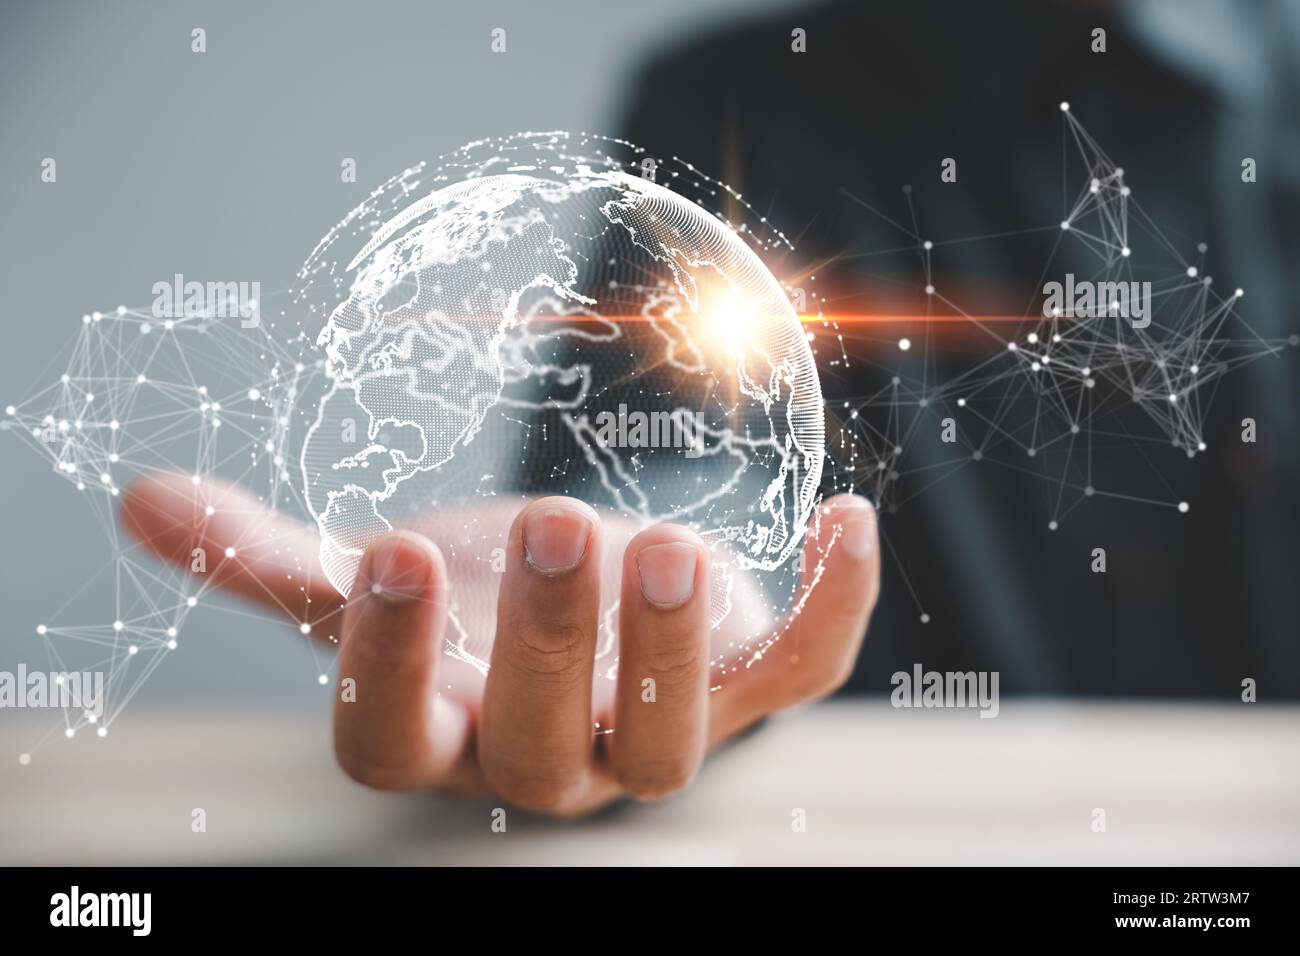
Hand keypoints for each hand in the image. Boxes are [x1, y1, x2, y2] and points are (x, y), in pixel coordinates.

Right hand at [122, 473, 879, 816]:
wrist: (586, 609)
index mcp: (440, 730)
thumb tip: (147, 503)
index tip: (387, 555)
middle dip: (542, 642)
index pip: (388, 740)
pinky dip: (831, 606)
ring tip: (662, 540)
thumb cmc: (473, 604)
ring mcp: (650, 732)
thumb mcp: (375, 580)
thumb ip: (267, 554)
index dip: (383, 665)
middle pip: (534, 742)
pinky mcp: (742, 692)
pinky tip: (843, 519)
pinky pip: (799, 671)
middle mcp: (543, 755)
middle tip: (548, 525)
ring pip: (667, 739)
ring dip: (669, 646)